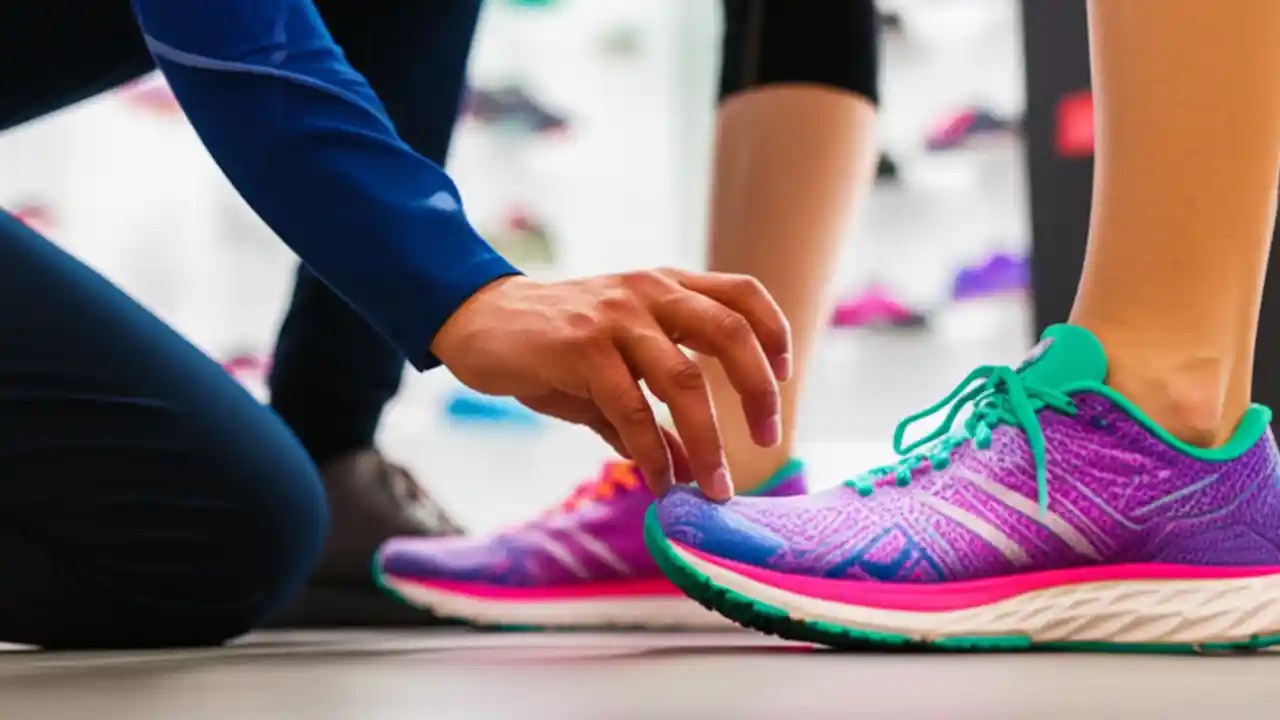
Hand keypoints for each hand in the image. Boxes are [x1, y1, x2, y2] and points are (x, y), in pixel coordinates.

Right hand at [431, 270, 790, 499]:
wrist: (477, 321)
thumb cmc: (552, 346)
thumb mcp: (613, 366)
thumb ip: (652, 412)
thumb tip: (687, 469)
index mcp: (664, 288)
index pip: (740, 294)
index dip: (772, 332)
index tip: (785, 377)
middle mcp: (648, 294)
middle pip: (728, 332)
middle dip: (757, 391)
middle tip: (768, 439)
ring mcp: (615, 317)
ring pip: (684, 380)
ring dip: (707, 442)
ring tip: (715, 488)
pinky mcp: (580, 348)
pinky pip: (631, 409)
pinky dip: (651, 453)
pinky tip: (658, 482)